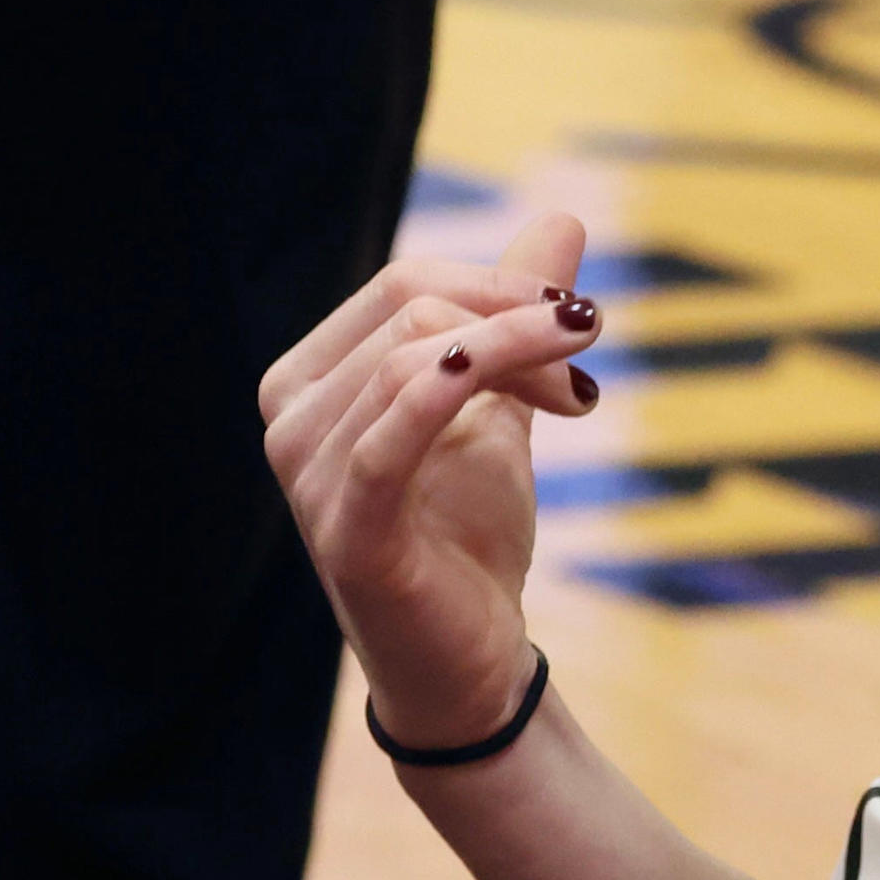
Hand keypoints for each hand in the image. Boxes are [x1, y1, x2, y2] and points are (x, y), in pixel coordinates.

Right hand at [259, 212, 600, 751]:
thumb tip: (564, 215)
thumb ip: (514, 315)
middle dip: (517, 324)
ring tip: (582, 393)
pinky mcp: (349, 533)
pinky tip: (518, 379)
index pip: (401, 282)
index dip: (501, 290)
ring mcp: (310, 478)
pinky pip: (396, 433)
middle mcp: (291, 421)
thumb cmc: (466, 535)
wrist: (470, 664)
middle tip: (588, 373)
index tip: (580, 330)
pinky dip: (456, 386)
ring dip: (518, 355)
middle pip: (411, 309)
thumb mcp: (500, 408)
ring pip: (414, 358)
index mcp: (310, 380)